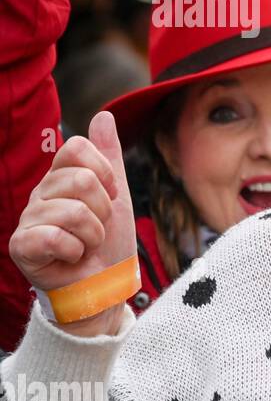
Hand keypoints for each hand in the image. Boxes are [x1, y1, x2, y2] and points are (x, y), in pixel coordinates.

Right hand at [9, 112, 136, 336]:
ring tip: (86, 244)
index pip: (77, 148)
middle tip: (96, 228)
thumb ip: (110, 156)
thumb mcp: (118, 196)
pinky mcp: (22, 246)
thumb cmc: (109, 243)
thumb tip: (103, 115)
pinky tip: (71, 256)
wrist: (105, 285)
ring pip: (73, 210)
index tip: (110, 196)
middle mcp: (41, 194)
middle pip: (81, 179)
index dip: (104, 173)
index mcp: (60, 178)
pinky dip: (74, 250)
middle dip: (103, 210)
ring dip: (93, 234)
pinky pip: (53, 236)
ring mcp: (29, 219)